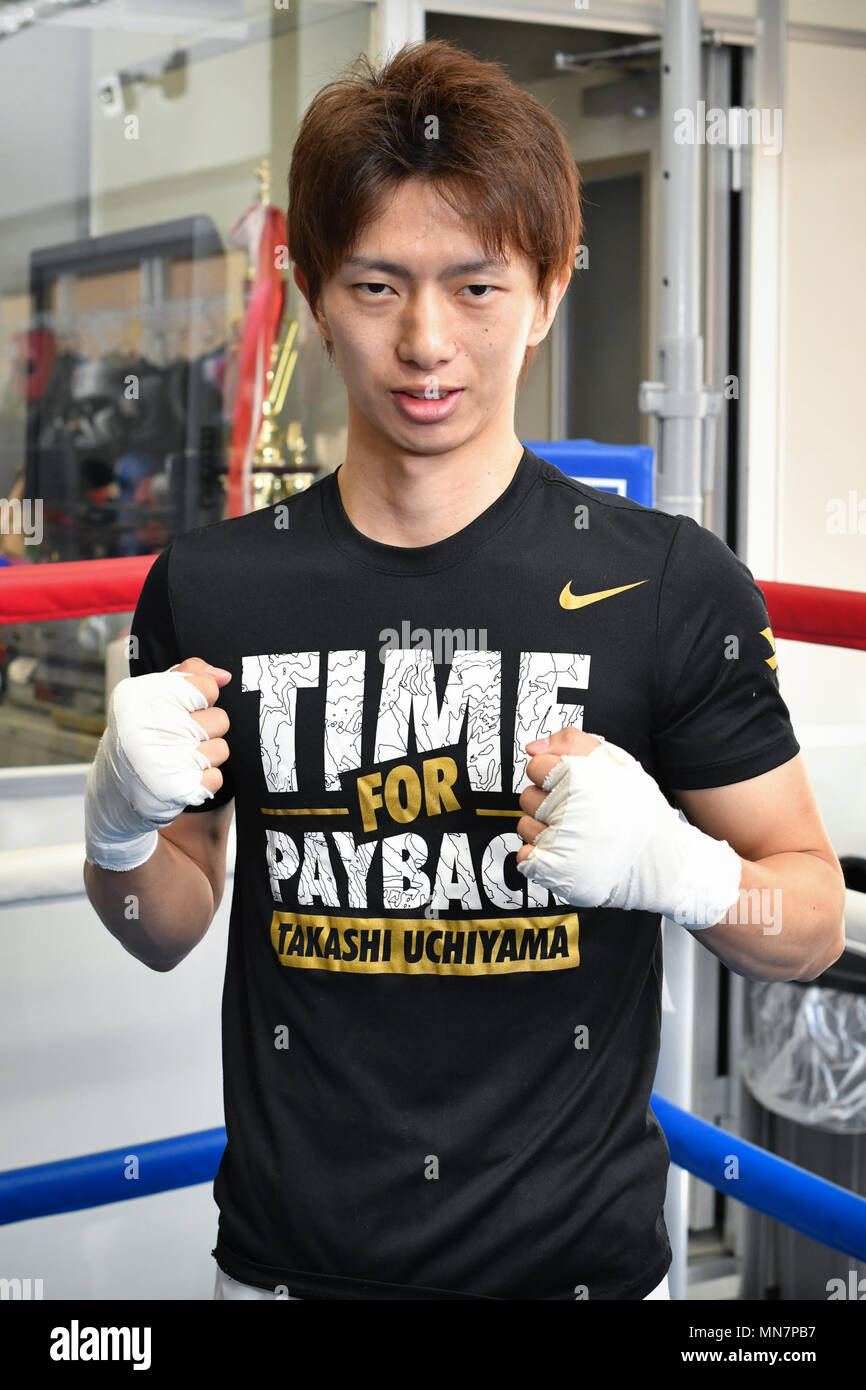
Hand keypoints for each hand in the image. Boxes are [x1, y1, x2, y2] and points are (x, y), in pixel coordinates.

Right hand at [84, 657, 231, 871]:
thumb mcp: (154, 695)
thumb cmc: (142, 734)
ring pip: (221, 749)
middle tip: (182, 735)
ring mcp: (162, 758)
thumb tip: (223, 675)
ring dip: (207, 755)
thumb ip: (189, 676)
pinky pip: (216, 778)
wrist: (116, 789)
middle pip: (220, 719)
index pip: (206, 688)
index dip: (204, 698)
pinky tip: (183, 775)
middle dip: (208, 728)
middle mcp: (147, 726)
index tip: (187, 706)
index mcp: (139, 697)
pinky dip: (204, 779)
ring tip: (182, 756)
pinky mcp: (175, 788)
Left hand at [513, 726, 741, 924]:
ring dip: (544, 829)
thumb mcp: (617, 763)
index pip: (535, 766)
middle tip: (577, 810)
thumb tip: (534, 747)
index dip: (551, 774)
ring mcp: (559, 840)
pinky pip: (526, 856)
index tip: (568, 784)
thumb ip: (573, 744)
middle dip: (548, 801)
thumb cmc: (641, 815)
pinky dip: (541, 857)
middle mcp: (567, 807)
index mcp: (580, 777)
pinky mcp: (554, 869)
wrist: (662, 863)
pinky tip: (567, 852)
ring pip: (526, 826)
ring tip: (576, 833)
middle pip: (528, 796)